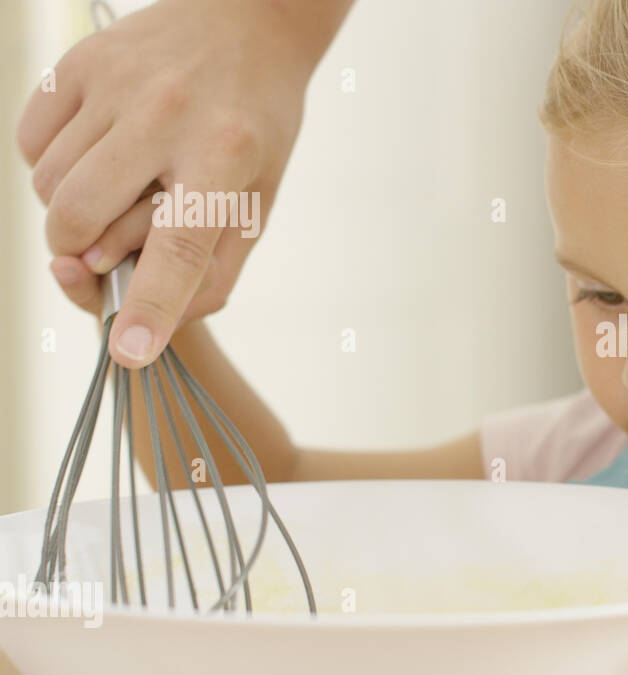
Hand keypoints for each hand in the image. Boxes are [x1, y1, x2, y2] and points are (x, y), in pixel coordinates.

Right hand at [18, 0, 333, 364]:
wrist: (247, 24)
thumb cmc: (255, 127)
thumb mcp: (259, 200)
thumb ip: (211, 269)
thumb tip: (148, 325)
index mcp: (227, 153)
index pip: (181, 242)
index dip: (152, 303)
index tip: (129, 351)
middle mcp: (167, 114)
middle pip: (82, 217)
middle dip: (79, 256)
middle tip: (102, 254)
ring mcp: (115, 83)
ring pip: (48, 186)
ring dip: (70, 212)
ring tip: (116, 191)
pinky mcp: (78, 64)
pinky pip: (30, 144)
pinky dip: (50, 167)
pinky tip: (95, 156)